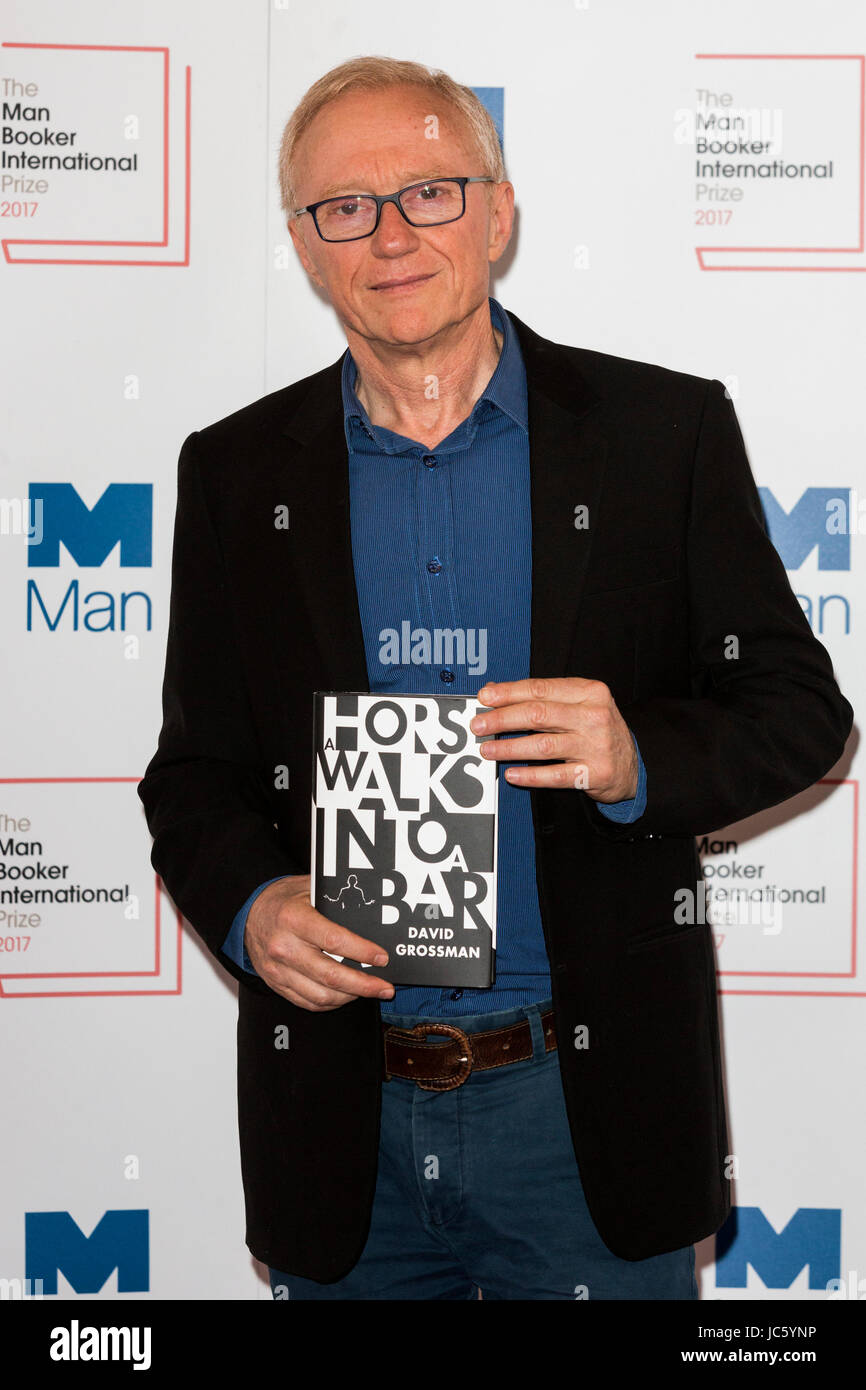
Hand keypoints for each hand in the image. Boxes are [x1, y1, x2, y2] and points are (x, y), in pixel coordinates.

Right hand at [244, 874, 394, 1010]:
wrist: (248, 914)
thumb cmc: (282, 900)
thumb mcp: (308, 888)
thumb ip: (335, 900)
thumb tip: (368, 914)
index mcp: (293, 919)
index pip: (334, 940)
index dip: (362, 952)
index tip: (381, 958)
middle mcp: (285, 947)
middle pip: (330, 975)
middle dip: (364, 985)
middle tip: (385, 987)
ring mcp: (279, 970)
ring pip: (321, 995)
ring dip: (350, 997)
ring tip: (368, 991)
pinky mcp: (277, 984)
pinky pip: (307, 1002)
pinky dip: (330, 1003)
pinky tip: (345, 996)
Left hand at [469, 677, 638, 801]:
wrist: (633, 764)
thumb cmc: (597, 730)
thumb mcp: (578, 704)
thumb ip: (542, 697)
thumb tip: (495, 693)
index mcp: (589, 692)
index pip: (541, 689)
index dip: (509, 693)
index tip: (485, 698)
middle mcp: (594, 716)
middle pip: (538, 714)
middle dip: (502, 719)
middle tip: (479, 725)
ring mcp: (595, 746)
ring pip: (542, 745)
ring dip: (509, 748)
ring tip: (488, 749)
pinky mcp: (595, 773)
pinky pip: (555, 775)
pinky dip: (530, 775)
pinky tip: (512, 773)